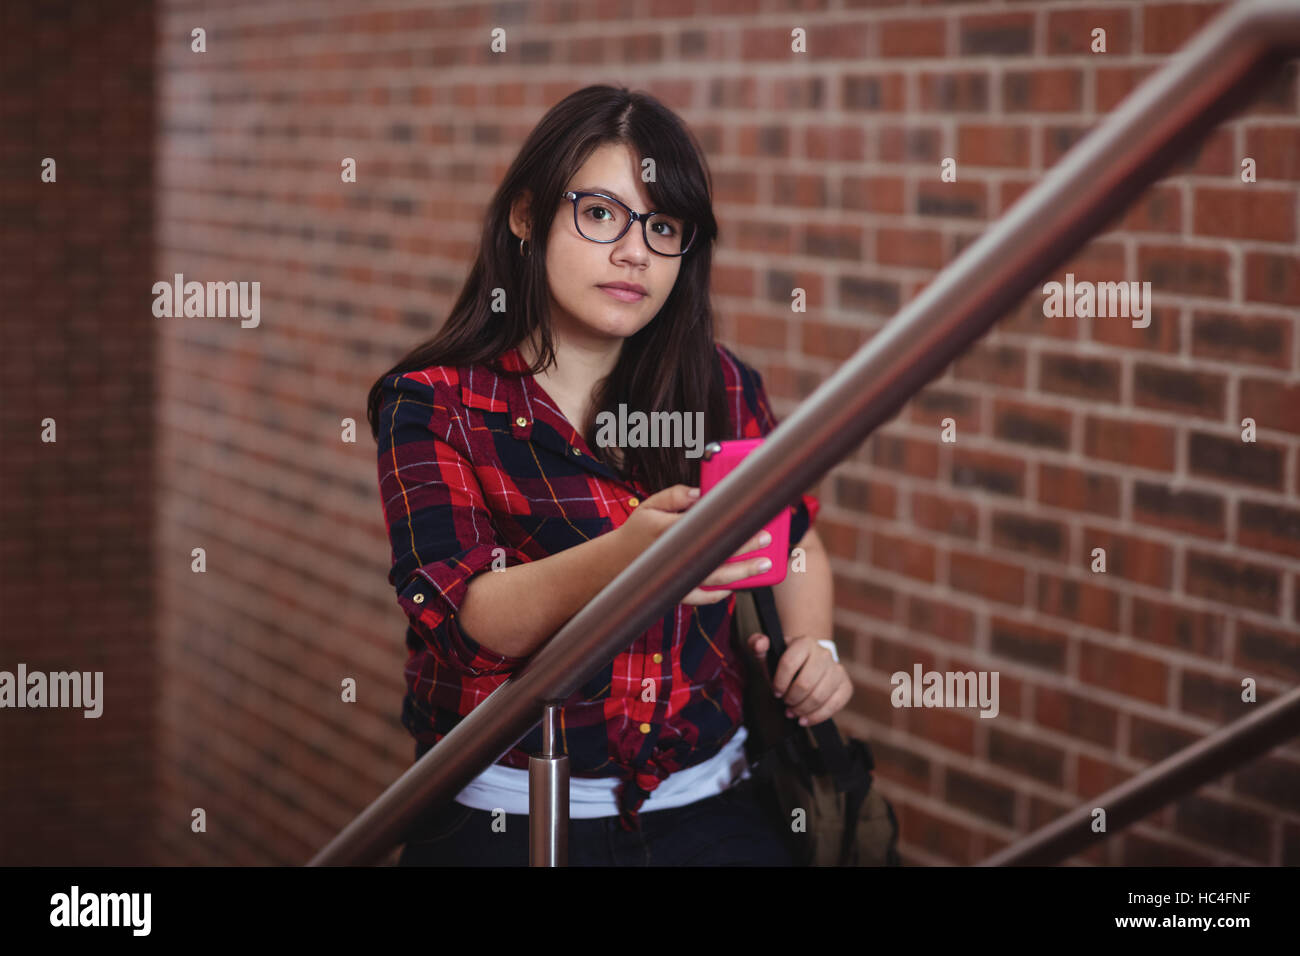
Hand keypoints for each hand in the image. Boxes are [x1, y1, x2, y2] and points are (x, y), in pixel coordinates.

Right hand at [614, 484, 775, 605]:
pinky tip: (735, 587)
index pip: (705, 527)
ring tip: (763, 565)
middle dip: (745, 549)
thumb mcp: (649, 506)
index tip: (752, 518)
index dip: (731, 524)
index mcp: (666, 531)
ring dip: (741, 574)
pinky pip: (701, 598)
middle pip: (716, 555)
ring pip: (714, 580)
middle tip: (766, 540)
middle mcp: (672, 558)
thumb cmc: (636, 532)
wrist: (614, 564)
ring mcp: (674, 578)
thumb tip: (700, 492)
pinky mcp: (674, 593)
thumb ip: (674, 495)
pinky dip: (719, 595)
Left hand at [745, 632, 851, 726]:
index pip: (789, 663)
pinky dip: (817, 716)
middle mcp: (823, 654)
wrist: (809, 663)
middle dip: (791, 698)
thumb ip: (757, 644)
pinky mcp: (845, 685)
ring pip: (819, 696)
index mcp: (804, 643)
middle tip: (785, 702)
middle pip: (805, 683)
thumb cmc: (787, 661)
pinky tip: (805, 718)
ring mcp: (837, 669)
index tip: (776, 691)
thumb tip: (761, 642)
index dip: (779, 682)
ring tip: (793, 711)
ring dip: (802, 709)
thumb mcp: (770, 652)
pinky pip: (834, 705)